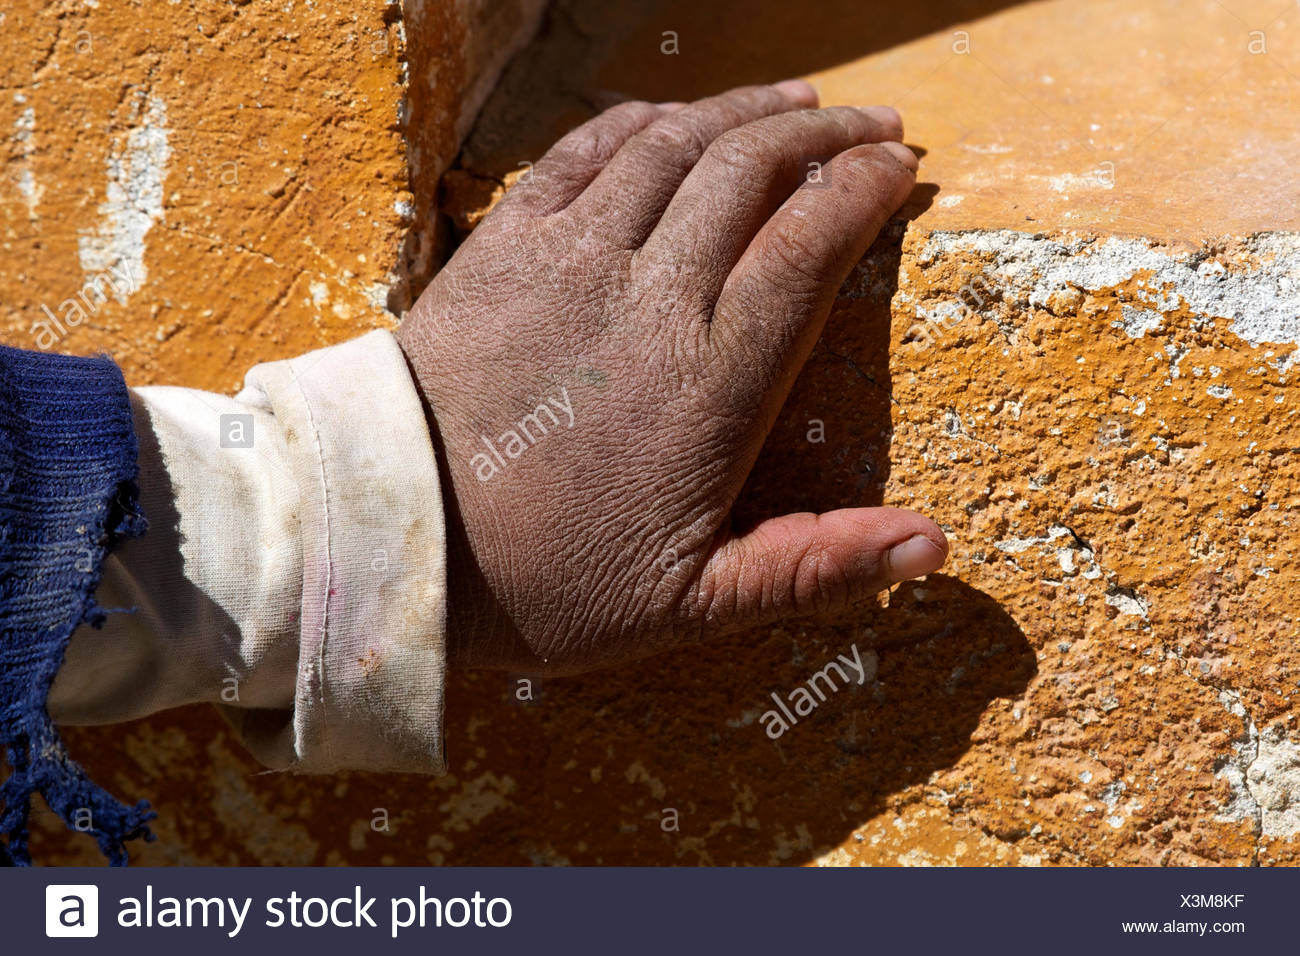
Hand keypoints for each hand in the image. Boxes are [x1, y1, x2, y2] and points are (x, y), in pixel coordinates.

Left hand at [395, 80, 947, 672]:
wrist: (388, 543)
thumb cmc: (540, 586)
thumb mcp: (690, 607)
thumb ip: (813, 568)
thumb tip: (931, 546)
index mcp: (709, 381)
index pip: (810, 245)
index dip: (865, 190)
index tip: (903, 168)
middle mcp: (648, 297)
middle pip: (753, 171)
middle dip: (826, 132)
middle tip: (871, 123)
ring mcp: (569, 259)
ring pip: (675, 144)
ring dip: (746, 111)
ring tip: (796, 98)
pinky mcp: (502, 246)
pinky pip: (583, 152)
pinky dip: (640, 121)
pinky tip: (673, 115)